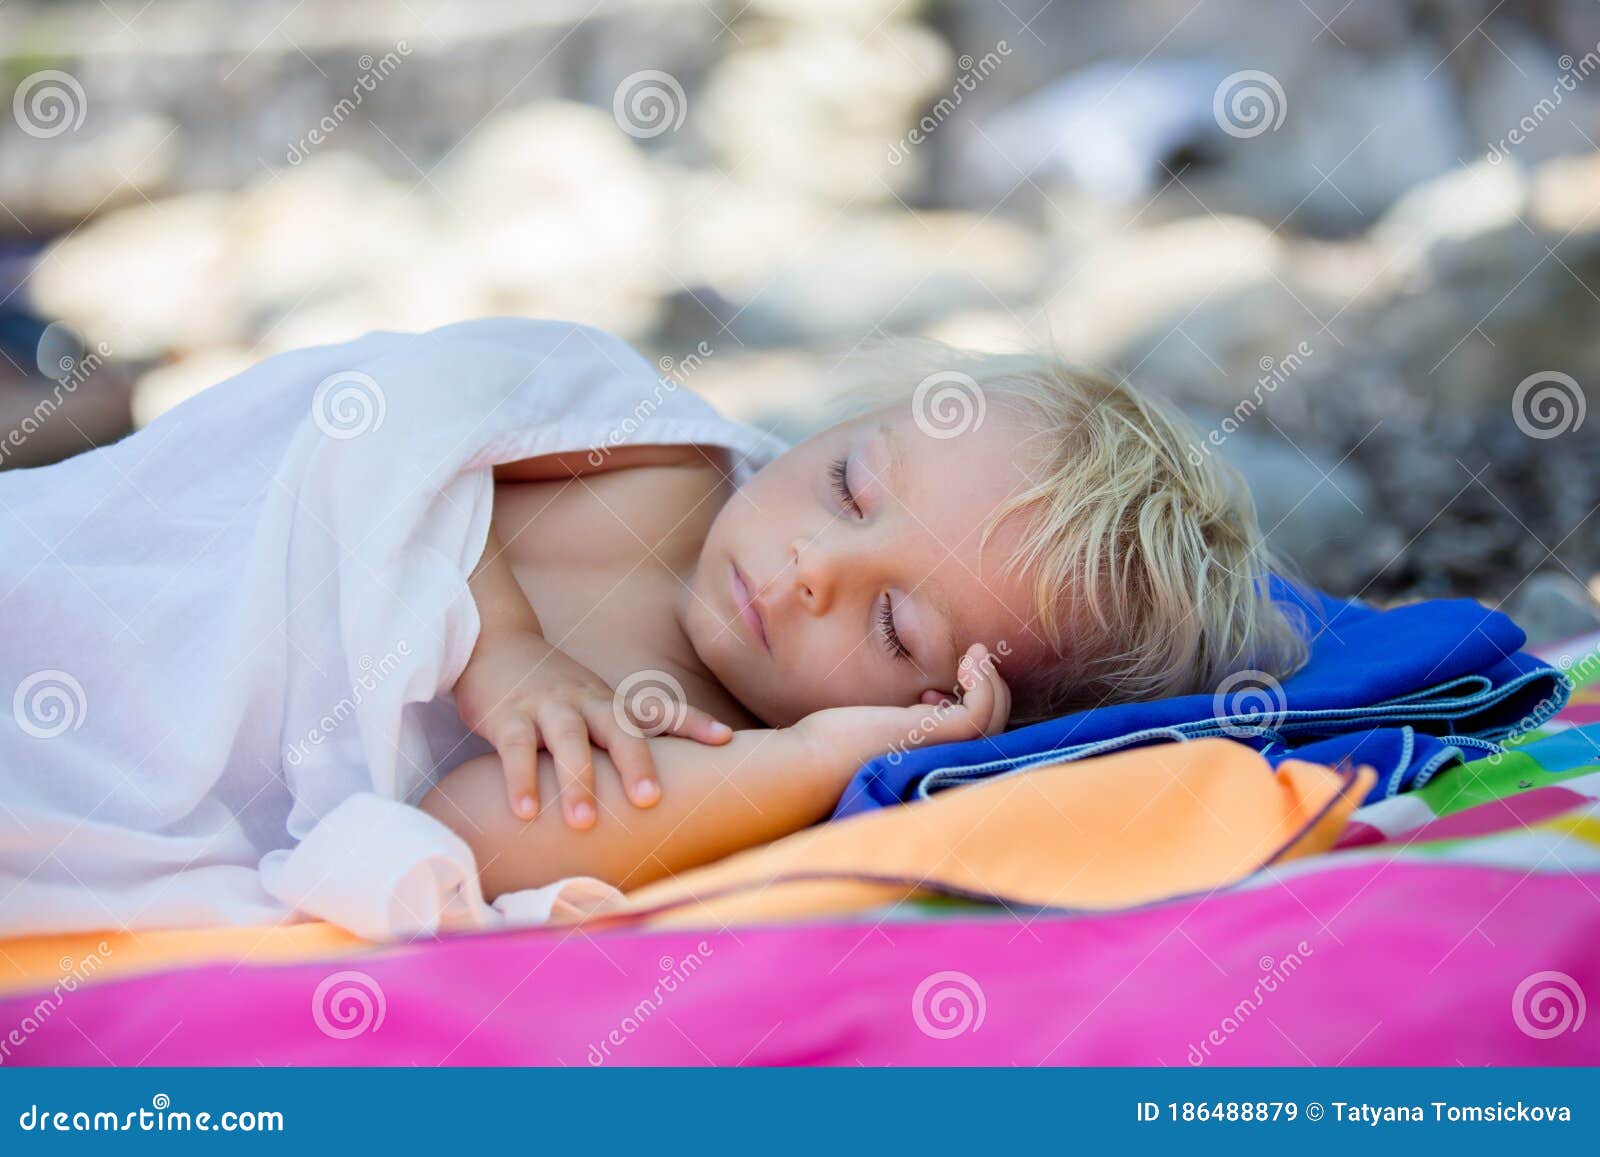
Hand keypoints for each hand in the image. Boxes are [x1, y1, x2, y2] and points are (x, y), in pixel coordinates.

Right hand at [453, 629, 731, 826]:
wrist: (494, 643)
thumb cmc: (553, 694)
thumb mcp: (592, 709)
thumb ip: (619, 741)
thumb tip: (659, 792)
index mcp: (611, 703)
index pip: (658, 711)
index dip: (692, 723)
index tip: (726, 739)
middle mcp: (586, 701)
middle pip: (618, 728)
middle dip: (636, 764)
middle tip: (650, 801)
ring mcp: (548, 705)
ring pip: (567, 739)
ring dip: (576, 780)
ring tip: (583, 823)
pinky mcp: (508, 715)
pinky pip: (516, 748)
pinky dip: (521, 779)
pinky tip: (526, 813)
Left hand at [789, 643, 1010, 780]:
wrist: (811, 760)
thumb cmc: (835, 742)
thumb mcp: (881, 721)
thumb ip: (908, 716)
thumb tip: (930, 696)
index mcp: (934, 761)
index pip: (977, 739)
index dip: (970, 706)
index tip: (928, 692)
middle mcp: (945, 761)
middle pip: (994, 728)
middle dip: (991, 687)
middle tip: (974, 657)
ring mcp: (943, 750)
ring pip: (994, 718)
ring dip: (992, 680)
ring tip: (975, 654)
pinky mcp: (935, 735)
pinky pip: (981, 710)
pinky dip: (984, 683)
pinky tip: (966, 662)